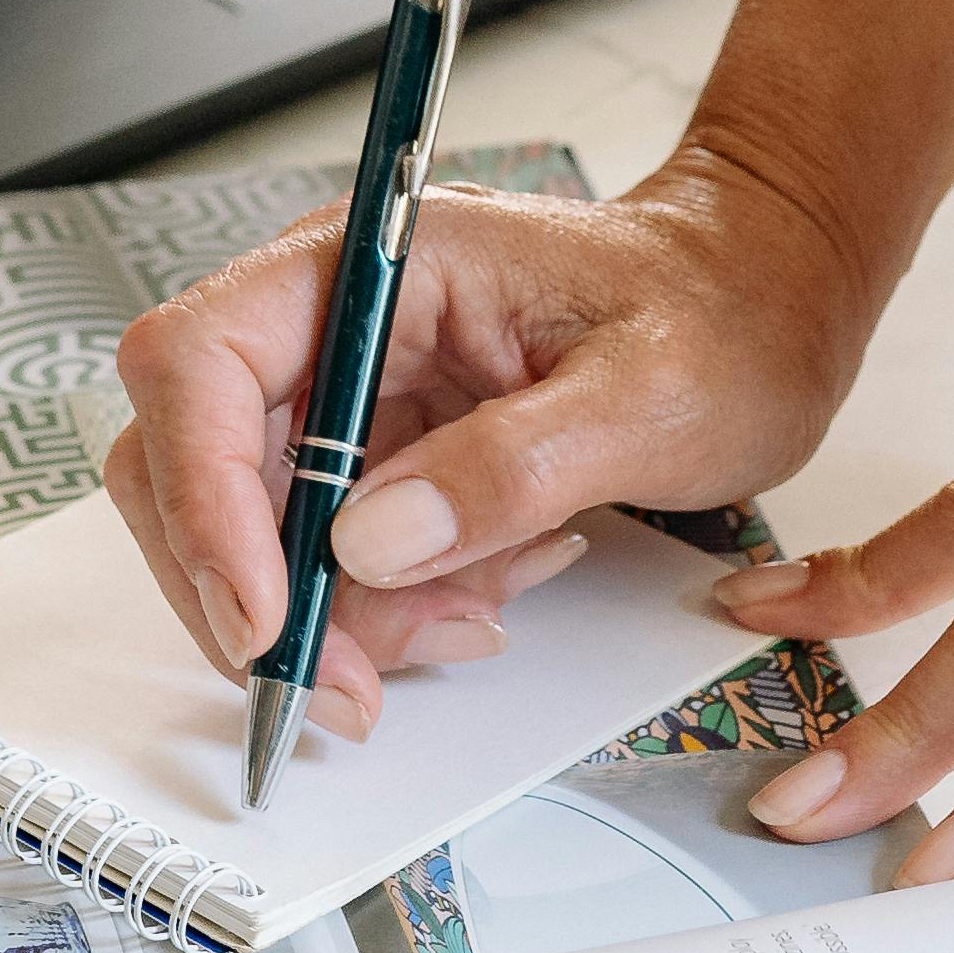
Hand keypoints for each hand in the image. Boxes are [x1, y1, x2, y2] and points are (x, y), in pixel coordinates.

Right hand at [101, 148, 877, 738]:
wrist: (766, 303)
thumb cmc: (722, 309)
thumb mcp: (650, 392)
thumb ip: (512, 464)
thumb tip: (369, 543)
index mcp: (373, 263)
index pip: (201, 362)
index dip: (201, 496)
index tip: (265, 616)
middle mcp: (332, 323)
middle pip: (187, 464)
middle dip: (255, 594)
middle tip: (345, 688)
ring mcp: (345, 394)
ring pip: (247, 533)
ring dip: (332, 618)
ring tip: (470, 620)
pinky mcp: (371, 458)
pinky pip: (319, 562)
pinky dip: (378, 614)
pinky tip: (479, 597)